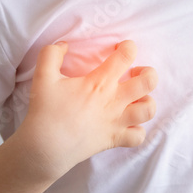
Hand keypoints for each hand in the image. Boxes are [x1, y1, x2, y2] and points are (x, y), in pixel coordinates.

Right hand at [18, 39, 156, 178]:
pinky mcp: (115, 140)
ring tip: (135, 98)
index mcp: (100, 82)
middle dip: (148, 72)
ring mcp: (117, 122)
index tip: (121, 48)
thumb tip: (64, 45)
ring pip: (149, 109)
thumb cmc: (45, 111)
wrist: (45, 147)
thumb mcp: (43, 76)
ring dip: (146, 100)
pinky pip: (139, 136)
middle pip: (149, 82)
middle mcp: (114, 101)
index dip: (128, 47)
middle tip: (135, 73)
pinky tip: (128, 123)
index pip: (126, 56)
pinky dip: (138, 129)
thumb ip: (51, 54)